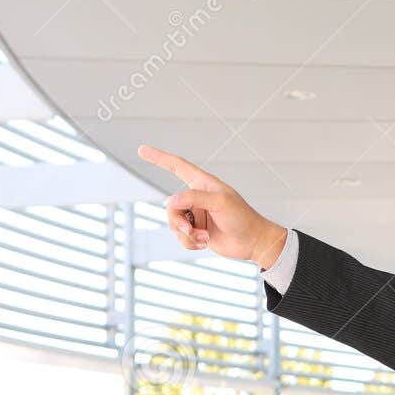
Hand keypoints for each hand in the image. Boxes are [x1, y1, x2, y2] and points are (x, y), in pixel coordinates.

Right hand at [136, 145, 288, 268]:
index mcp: (203, 183)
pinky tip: (204, 244)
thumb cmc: (242, 218)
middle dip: (177, 221)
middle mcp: (196, 198)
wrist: (253, 242)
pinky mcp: (197, 232)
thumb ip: (194, 198)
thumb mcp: (220, 203)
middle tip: (191, 229)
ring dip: (186, 235)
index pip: (177, 166)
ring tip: (203, 239)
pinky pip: (181, 237)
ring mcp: (196, 215)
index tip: (141, 149)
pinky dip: (189, 243)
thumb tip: (171, 200)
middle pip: (171, 206)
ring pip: (173, 223)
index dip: (159, 158)